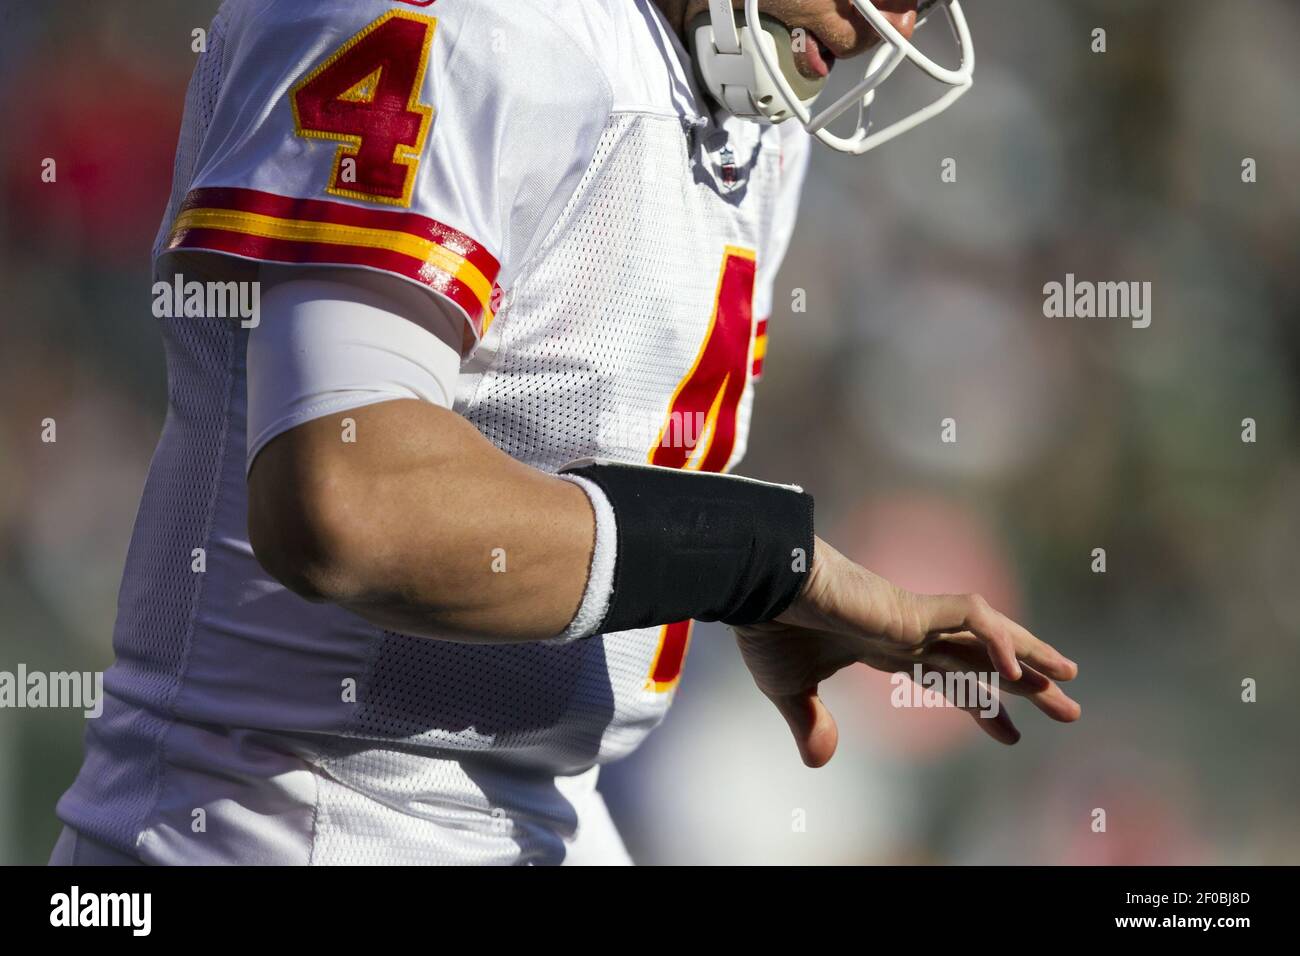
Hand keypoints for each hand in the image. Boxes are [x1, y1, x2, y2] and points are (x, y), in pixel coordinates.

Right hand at [733, 537, 1080, 766]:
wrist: (756, 585)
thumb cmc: (766, 624)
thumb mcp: (789, 690)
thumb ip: (810, 723)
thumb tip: (821, 762)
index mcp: (882, 646)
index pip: (947, 677)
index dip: (982, 705)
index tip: (1013, 736)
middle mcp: (906, 630)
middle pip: (981, 657)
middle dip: (1028, 683)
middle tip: (1070, 707)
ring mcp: (911, 616)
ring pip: (988, 632)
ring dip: (1032, 654)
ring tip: (1070, 677)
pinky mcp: (909, 606)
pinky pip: (969, 615)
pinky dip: (996, 639)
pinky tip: (1016, 669)